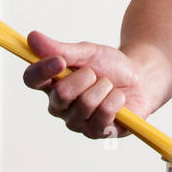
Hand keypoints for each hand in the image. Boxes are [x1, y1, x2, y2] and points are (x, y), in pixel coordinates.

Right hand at [23, 30, 153, 140]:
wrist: (140, 79)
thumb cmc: (109, 66)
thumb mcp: (87, 51)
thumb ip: (60, 48)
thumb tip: (32, 38)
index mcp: (51, 83)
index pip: (32, 79)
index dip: (42, 70)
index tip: (59, 60)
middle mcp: (59, 106)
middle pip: (60, 94)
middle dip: (85, 77)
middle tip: (95, 73)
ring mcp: (77, 122)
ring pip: (85, 104)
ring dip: (104, 87)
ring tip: (109, 86)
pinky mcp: (96, 132)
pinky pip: (104, 114)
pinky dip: (116, 100)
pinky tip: (118, 98)